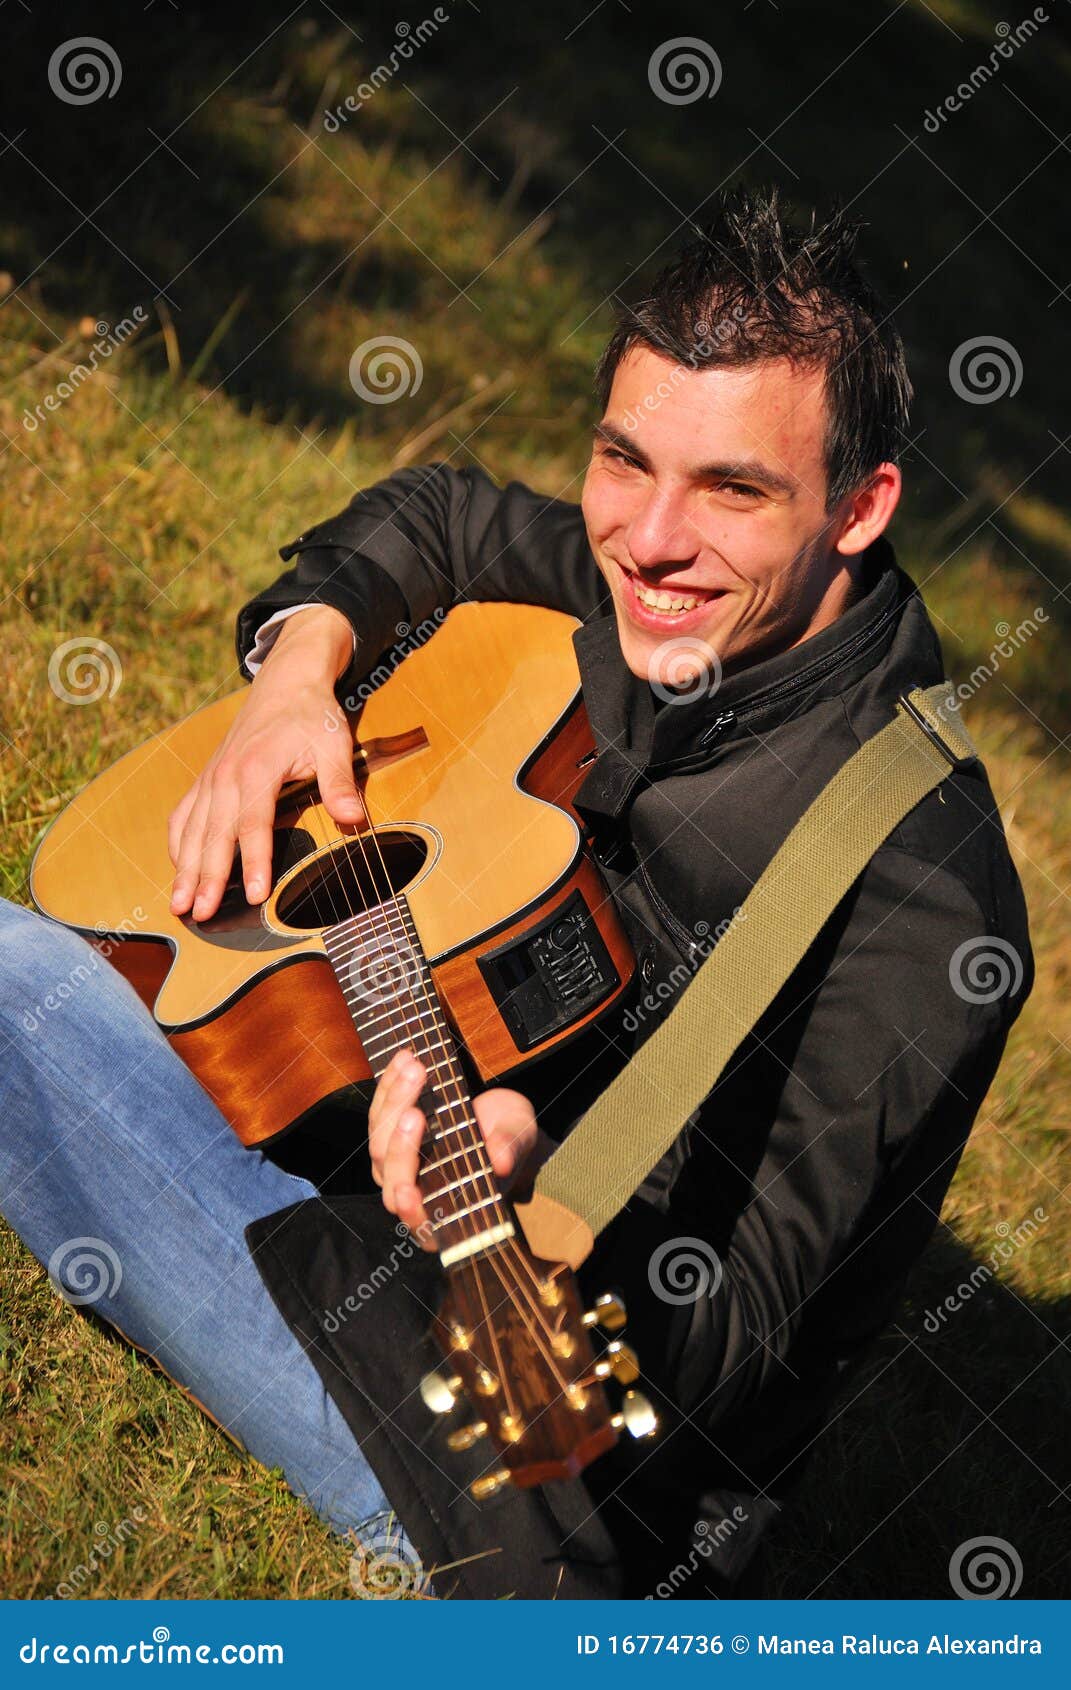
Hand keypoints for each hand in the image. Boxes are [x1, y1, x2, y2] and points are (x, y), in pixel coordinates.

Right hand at [168, 606, 362, 920]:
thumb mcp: (334, 744)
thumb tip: (352, 818)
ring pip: (192, 830)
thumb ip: (340, 783)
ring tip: (178, 904)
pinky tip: (178, 868)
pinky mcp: (206, 778)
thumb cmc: (312, 715)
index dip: (252, 862)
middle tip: (200, 914)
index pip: (253, 825)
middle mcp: (226, 775)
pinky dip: (178, 843)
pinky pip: (183, 814)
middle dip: (206, 878)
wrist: (287, 681)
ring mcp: (212, 777)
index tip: (252, 895)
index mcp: (258, 769)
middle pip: (214, 835)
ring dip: (184, 869)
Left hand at [369, 1048, 544, 1245]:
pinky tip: (404, 1058)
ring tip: (416, 1069)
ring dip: (395, 1103)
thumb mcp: (517, 1140)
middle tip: (417, 1112)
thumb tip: (499, 1160)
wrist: (499, 1118)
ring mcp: (396, 1163)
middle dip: (402, 1144)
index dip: (411, 1212)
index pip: (421, 1226)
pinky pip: (379, 1111)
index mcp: (448, 1212)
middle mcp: (414, 1193)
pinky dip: (389, 1084)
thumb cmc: (511, 1139)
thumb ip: (508, 1149)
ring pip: (378, 1141)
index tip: (408, 1191)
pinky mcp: (388, 1132)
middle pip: (393, 1177)